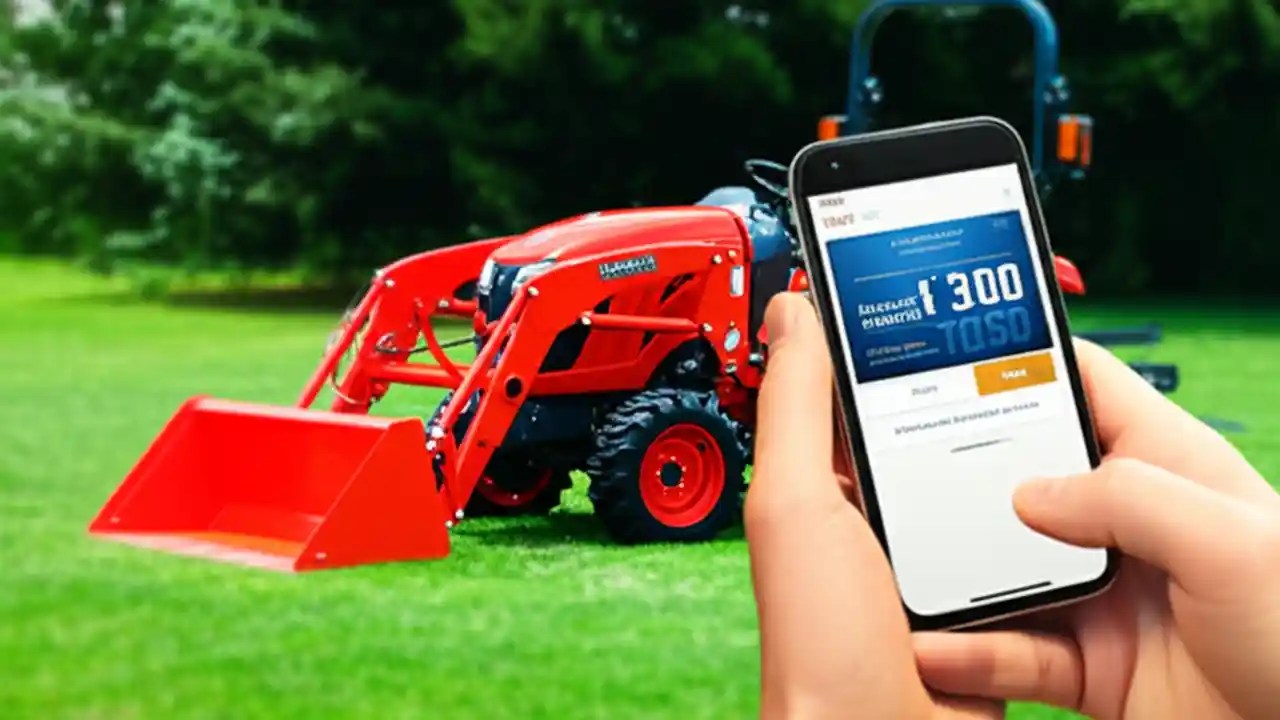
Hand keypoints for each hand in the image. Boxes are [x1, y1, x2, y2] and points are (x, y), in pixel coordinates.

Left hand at [745, 293, 1000, 718]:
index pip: (842, 386)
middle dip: (955, 383)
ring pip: (971, 472)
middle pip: (919, 423)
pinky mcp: (974, 590)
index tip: (914, 285)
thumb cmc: (818, 644)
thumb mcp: (797, 503)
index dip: (875, 335)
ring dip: (999, 447)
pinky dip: (1029, 509)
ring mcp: (922, 551)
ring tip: (1035, 399)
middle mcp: (865, 514)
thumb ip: (795, 406)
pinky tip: (1052, 486)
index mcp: (815, 485)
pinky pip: (1009, 530)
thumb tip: (791, 308)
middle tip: (996, 331)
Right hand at [912, 340, 1279, 718]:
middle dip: (950, 473)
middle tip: (882, 466)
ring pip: (999, 571)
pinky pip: (1012, 655)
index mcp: (1165, 465)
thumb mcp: (1235, 544)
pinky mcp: (1088, 666)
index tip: (938, 351)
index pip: (1081, 384)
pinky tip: (932, 650)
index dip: (1015, 358)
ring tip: (889, 564)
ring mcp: (1101, 595)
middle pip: (1017, 477)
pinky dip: (968, 656)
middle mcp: (1124, 523)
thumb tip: (1026, 494)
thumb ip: (1128, 500)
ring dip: (946, 573)